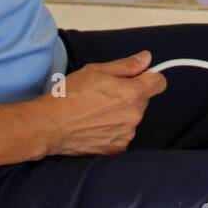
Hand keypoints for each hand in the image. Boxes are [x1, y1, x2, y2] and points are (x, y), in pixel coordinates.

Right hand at [42, 51, 166, 156]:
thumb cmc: (69, 96)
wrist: (49, 125)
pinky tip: (95, 124)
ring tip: (96, 110)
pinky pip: (122, 133)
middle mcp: (134, 116)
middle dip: (130, 94)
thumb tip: (146, 58)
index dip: (149, 77)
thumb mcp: (97, 71)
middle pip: (143, 99)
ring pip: (132, 117)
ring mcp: (126, 134)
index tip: (138, 77)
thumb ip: (126, 65)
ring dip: (121, 113)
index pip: (159, 82)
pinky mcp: (116, 148)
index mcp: (132, 93)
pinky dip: (113, 128)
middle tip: (105, 93)